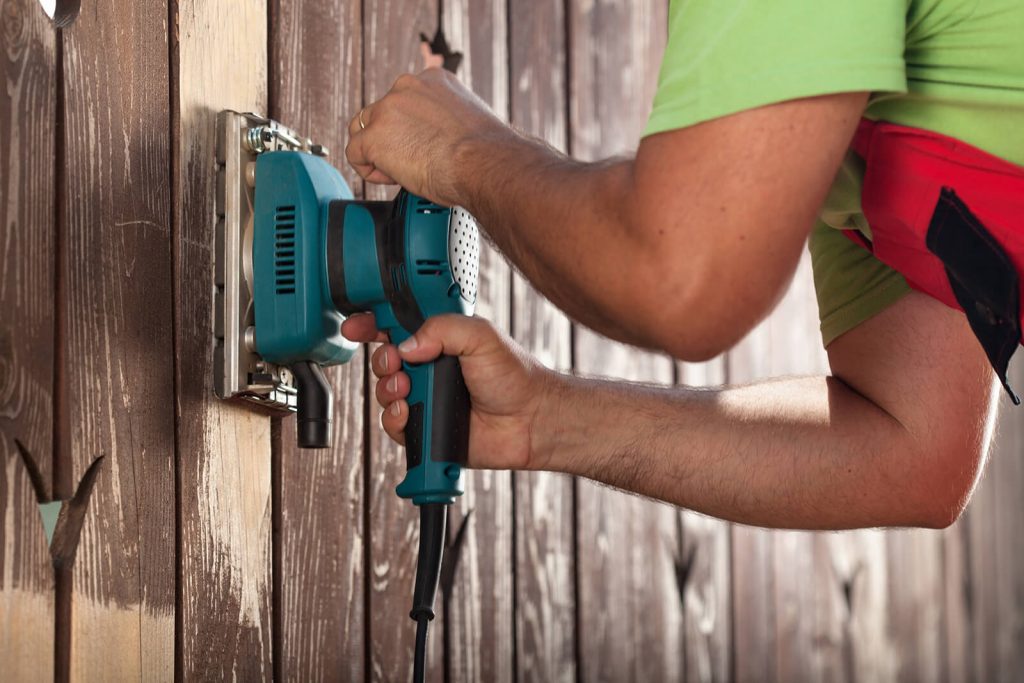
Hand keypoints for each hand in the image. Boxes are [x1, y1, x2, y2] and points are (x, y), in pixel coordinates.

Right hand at [342, 313, 553, 469]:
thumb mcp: (481, 336)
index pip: (396, 325)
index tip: (356, 326)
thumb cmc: (516, 376)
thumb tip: (406, 345)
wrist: (531, 421)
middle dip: (382, 360)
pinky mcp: (425, 427)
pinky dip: (396, 419)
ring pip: (384, 392)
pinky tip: (410, 414)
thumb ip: (442, 328)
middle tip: (397, 363)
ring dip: (389, 390)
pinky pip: (394, 424)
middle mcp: (429, 367)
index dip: (372, 323)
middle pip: (383, 359)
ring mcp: (426, 397)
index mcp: (440, 339)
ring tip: (408, 390)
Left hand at [345, 68, 513, 205]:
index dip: (408, 128)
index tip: (422, 146)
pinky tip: (390, 178)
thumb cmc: (485, 154)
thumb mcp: (467, 124)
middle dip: (390, 139)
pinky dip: (368, 170)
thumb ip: (446, 122)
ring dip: (376, 152)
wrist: (483, 164)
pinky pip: (355, 153)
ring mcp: (388, 109)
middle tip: (411, 161)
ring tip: (400, 171)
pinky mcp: (374, 136)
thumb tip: (444, 141)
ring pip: (363, 130)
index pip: (405, 100)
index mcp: (433, 80)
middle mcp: (407, 86)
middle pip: (381, 113)